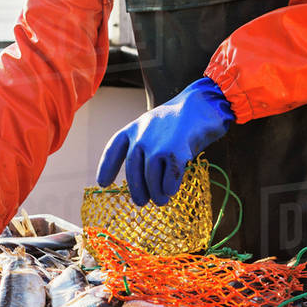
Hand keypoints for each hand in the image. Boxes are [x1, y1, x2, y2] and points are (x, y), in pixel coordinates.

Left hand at [96, 76, 234, 205]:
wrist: (203, 105)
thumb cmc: (179, 121)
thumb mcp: (152, 126)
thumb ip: (143, 147)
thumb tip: (141, 182)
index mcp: (133, 128)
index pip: (113, 149)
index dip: (106, 168)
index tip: (103, 184)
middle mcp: (141, 136)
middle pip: (133, 171)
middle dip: (136, 190)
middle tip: (140, 202)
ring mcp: (158, 144)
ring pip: (151, 178)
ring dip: (155, 193)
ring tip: (160, 200)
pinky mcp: (176, 152)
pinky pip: (169, 179)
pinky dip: (170, 188)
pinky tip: (171, 191)